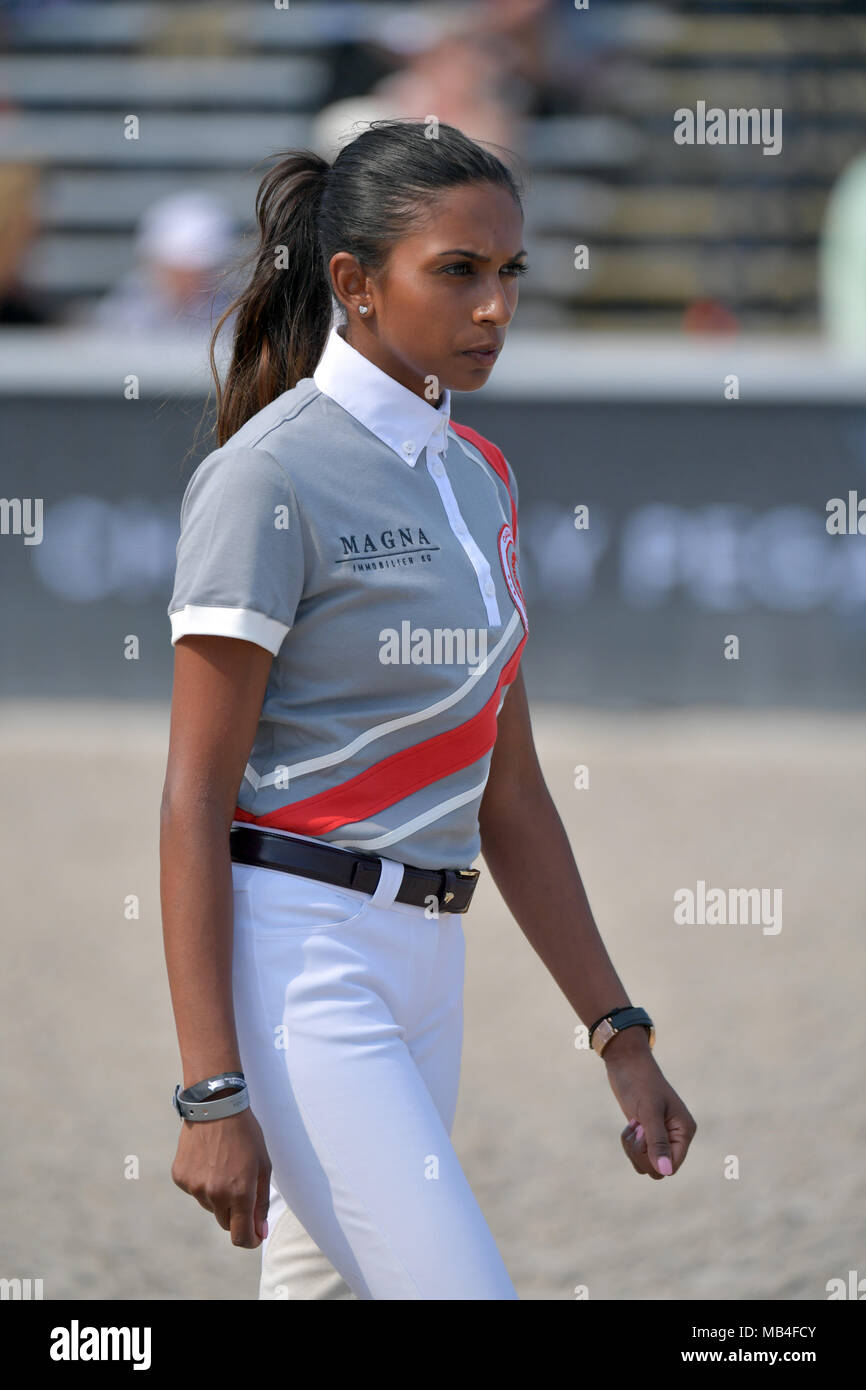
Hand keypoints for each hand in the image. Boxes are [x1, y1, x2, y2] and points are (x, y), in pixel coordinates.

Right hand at [171, 1104, 271, 1246]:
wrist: (215, 1106)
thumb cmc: (245, 1134)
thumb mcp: (263, 1165)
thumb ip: (261, 1202)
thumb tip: (260, 1232)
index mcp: (239, 1192)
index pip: (241, 1236)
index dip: (250, 1240)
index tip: (254, 1235)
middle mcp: (215, 1194)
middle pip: (226, 1223)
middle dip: (236, 1214)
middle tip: (242, 1187)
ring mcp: (195, 1187)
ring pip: (210, 1206)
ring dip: (219, 1196)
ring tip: (224, 1165)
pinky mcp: (180, 1178)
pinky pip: (195, 1191)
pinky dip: (203, 1183)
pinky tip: (208, 1160)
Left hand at [601, 1032, 696, 1178]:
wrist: (627, 1063)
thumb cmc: (640, 1082)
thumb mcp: (649, 1112)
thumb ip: (657, 1142)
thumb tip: (665, 1171)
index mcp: (684, 1131)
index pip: (672, 1165)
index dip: (653, 1158)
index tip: (643, 1134)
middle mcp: (676, 1137)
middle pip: (658, 1169)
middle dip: (641, 1153)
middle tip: (637, 1128)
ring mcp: (661, 1136)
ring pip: (646, 1164)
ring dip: (633, 1149)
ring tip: (633, 1125)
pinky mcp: (647, 1134)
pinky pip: (638, 1155)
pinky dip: (629, 1144)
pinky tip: (631, 1125)